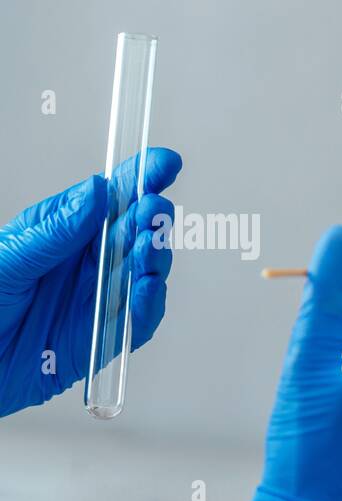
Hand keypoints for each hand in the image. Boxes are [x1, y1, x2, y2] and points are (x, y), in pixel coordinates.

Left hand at [0, 148, 182, 417]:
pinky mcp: (106, 336)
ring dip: (153, 257)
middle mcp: (88, 261)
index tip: (163, 162)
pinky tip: (147, 287)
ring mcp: (100, 297)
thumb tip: (96, 193)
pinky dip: (148, 304)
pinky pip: (138, 320)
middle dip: (152, 217)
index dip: (139, 178)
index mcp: (63, 231)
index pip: (110, 198)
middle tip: (155, 208)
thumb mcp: (6, 258)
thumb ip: (54, 230)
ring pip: (143, 272)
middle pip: (135, 232)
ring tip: (148, 246)